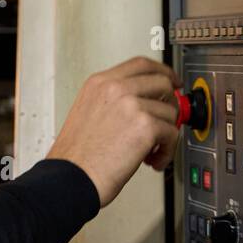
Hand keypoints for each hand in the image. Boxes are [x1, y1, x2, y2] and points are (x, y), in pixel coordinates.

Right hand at [45, 56, 182, 207]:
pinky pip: (172, 134)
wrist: (71, 178)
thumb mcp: (89, 113)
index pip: (141, 64)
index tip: (172, 81)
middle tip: (166, 121)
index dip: (162, 72)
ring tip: (149, 151)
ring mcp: (131, 104)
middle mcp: (115, 88)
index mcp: (99, 83)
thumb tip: (148, 103)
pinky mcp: (144, 125)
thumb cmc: (76, 156)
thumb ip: (116, 102)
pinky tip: (151, 160)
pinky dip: (166, 151)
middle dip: (170, 103)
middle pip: (162, 82)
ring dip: (165, 134)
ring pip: (170, 111)